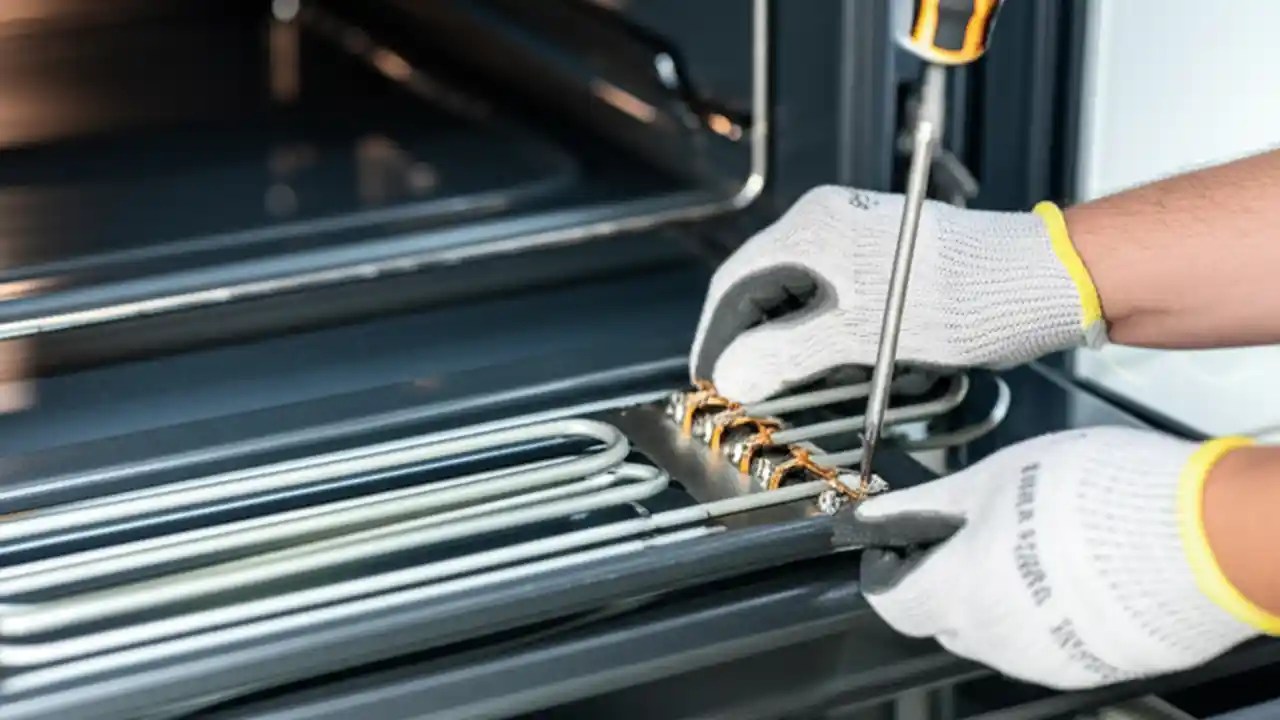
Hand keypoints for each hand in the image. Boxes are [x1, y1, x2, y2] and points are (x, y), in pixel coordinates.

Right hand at [689, 186, 1104, 401]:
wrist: (1040, 281)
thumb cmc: (966, 295)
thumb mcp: (863, 336)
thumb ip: (788, 354)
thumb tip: (734, 373)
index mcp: (815, 228)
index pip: (735, 282)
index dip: (717, 336)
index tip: (711, 379)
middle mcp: (829, 224)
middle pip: (762, 288)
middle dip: (750, 341)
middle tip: (745, 390)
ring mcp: (857, 241)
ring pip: (796, 297)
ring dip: (786, 342)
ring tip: (785, 387)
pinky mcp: (882, 261)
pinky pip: (830, 299)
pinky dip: (820, 335)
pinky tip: (830, 367)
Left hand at [855, 427, 1258, 689]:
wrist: (1195, 536)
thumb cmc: (1095, 499)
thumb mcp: (993, 478)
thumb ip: (927, 504)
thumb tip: (878, 514)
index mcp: (959, 593)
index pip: (890, 601)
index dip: (888, 566)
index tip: (900, 541)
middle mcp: (994, 639)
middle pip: (942, 615)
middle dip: (946, 573)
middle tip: (978, 526)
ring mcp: (1043, 659)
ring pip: (994, 628)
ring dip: (999, 590)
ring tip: (1035, 538)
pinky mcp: (1088, 665)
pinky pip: (1045, 640)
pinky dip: (1044, 609)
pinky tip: (1070, 568)